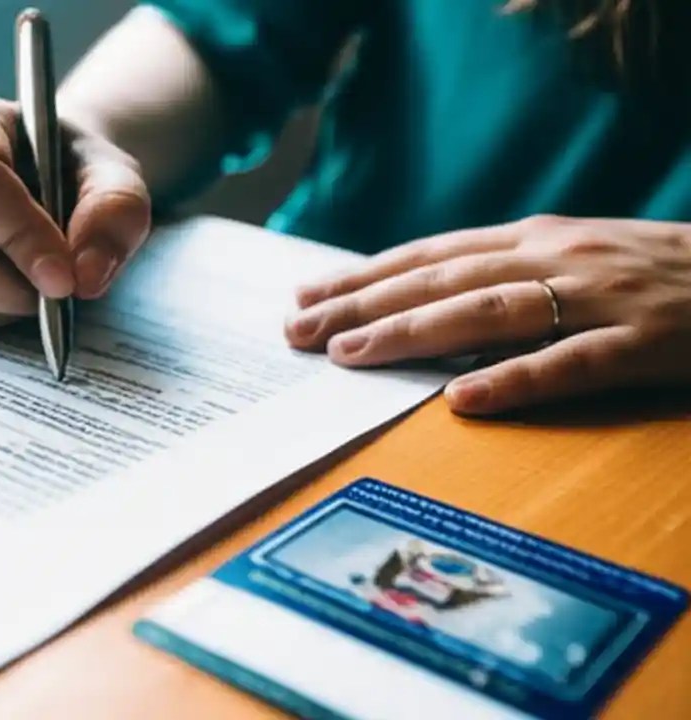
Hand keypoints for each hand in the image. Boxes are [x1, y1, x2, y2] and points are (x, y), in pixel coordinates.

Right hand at [0, 92, 150, 328]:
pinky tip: (12, 289)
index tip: (63, 277)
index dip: (16, 234)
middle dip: (9, 285)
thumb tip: (85, 276)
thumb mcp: (115, 176)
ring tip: (38, 283)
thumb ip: (114, 212)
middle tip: (59, 289)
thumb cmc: (73, 170)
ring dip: (0, 303)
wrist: (47, 177)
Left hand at [285, 216, 690, 414]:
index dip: (362, 277)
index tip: (303, 298)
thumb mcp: (573, 259)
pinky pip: (569, 364)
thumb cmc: (655, 273)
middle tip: (296, 332)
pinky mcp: (642, 343)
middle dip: (362, 305)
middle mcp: (554, 257)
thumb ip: (504, 275)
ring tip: (349, 357)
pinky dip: (514, 380)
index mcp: (535, 238)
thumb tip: (420, 303)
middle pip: (439, 279)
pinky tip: (463, 400)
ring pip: (486, 312)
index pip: (428, 255)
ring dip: (411, 333)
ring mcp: (597, 297)